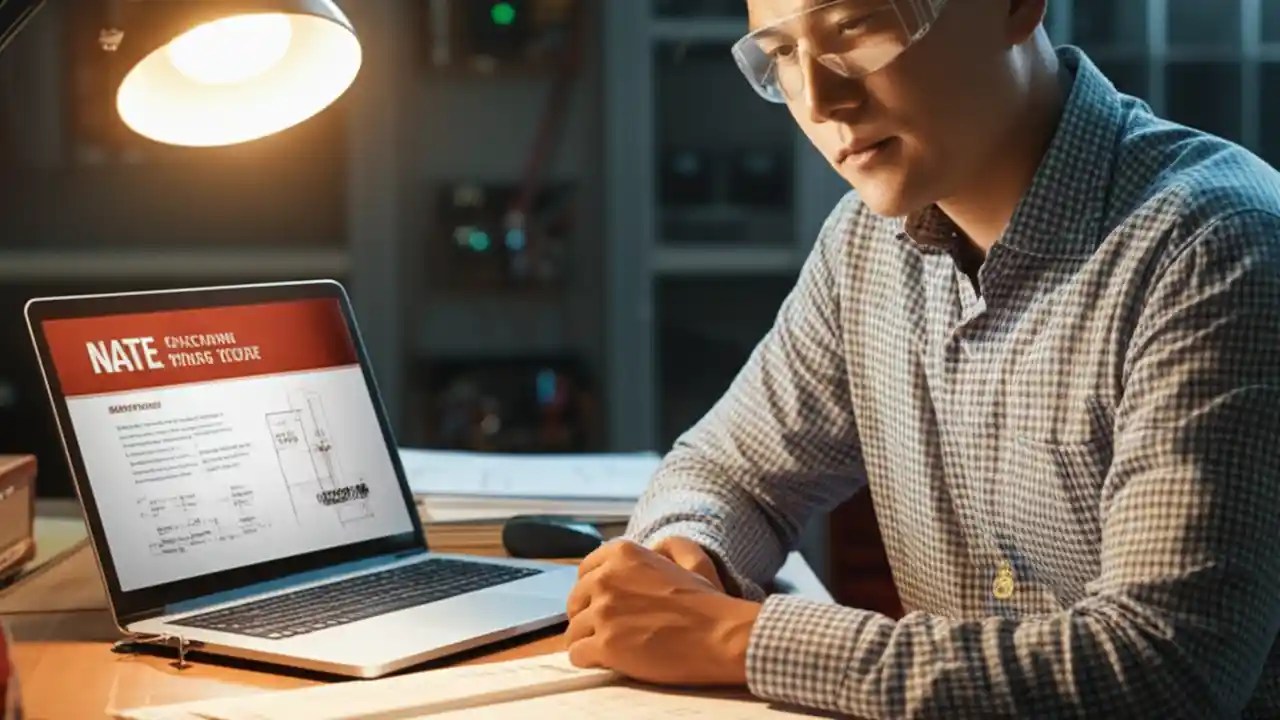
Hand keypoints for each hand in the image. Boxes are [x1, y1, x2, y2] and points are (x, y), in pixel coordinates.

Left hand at [564, 539, 761, 685]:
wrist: (720, 636)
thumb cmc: (707, 602)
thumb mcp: (691, 559)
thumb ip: (668, 546)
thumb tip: (654, 548)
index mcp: (622, 554)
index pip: (584, 571)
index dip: (593, 591)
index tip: (605, 604)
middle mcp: (606, 579)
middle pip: (575, 602)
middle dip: (588, 616)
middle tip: (610, 629)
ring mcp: (603, 613)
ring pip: (573, 630)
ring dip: (589, 640)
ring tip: (612, 648)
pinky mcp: (605, 645)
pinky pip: (577, 654)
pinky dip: (589, 660)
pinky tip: (608, 661)